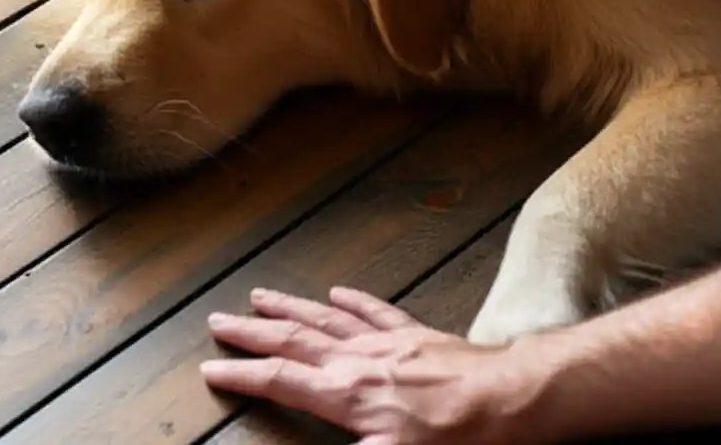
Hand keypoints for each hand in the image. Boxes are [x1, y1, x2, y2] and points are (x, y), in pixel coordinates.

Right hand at [200, 287, 549, 444]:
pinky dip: (353, 302)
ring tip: (259, 294)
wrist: (509, 400)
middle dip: (252, 332)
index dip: (242, 376)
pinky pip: (377, 313)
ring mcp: (387, 344)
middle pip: (293, 340)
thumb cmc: (454, 438)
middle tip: (218, 320)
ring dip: (289, 307)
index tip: (210, 368)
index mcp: (346, 395)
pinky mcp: (417, 336)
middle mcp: (358, 361)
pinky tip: (338, 290)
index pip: (280, 381)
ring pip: (326, 319)